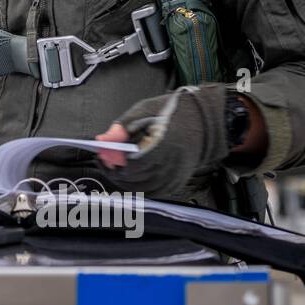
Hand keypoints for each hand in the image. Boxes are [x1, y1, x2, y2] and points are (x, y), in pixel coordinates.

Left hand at [90, 85, 228, 198]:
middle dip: (114, 171)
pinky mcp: (176, 183)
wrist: (203, 122)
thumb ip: (122, 129)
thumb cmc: (171, 114)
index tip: (101, 153)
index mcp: (163, 146)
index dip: (112, 161)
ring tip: (113, 167)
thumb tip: (102, 141)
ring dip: (123, 181)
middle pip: (134, 179)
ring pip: (141, 189)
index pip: (132, 164)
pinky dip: (137, 186)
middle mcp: (171, 166)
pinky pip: (152, 192)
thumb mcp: (144, 112)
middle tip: (103, 160)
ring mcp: (175, 177)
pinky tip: (128, 176)